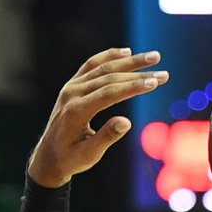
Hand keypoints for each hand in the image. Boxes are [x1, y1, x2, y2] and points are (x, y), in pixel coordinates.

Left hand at [27, 48, 168, 188]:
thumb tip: (126, 121)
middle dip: (138, 73)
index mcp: (76, 111)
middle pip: (109, 77)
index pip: (109, 93)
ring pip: (103, 67)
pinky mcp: (73, 85)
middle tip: (163, 72)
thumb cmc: (71, 159)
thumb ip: (106, 137)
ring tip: (153, 57)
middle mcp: (72, 94)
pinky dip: (110, 57)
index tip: (155, 83)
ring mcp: (71, 87)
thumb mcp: (89, 155)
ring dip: (129, 61)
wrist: (48, 156)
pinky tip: (127, 52)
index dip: (133, 87)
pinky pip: (92, 65)